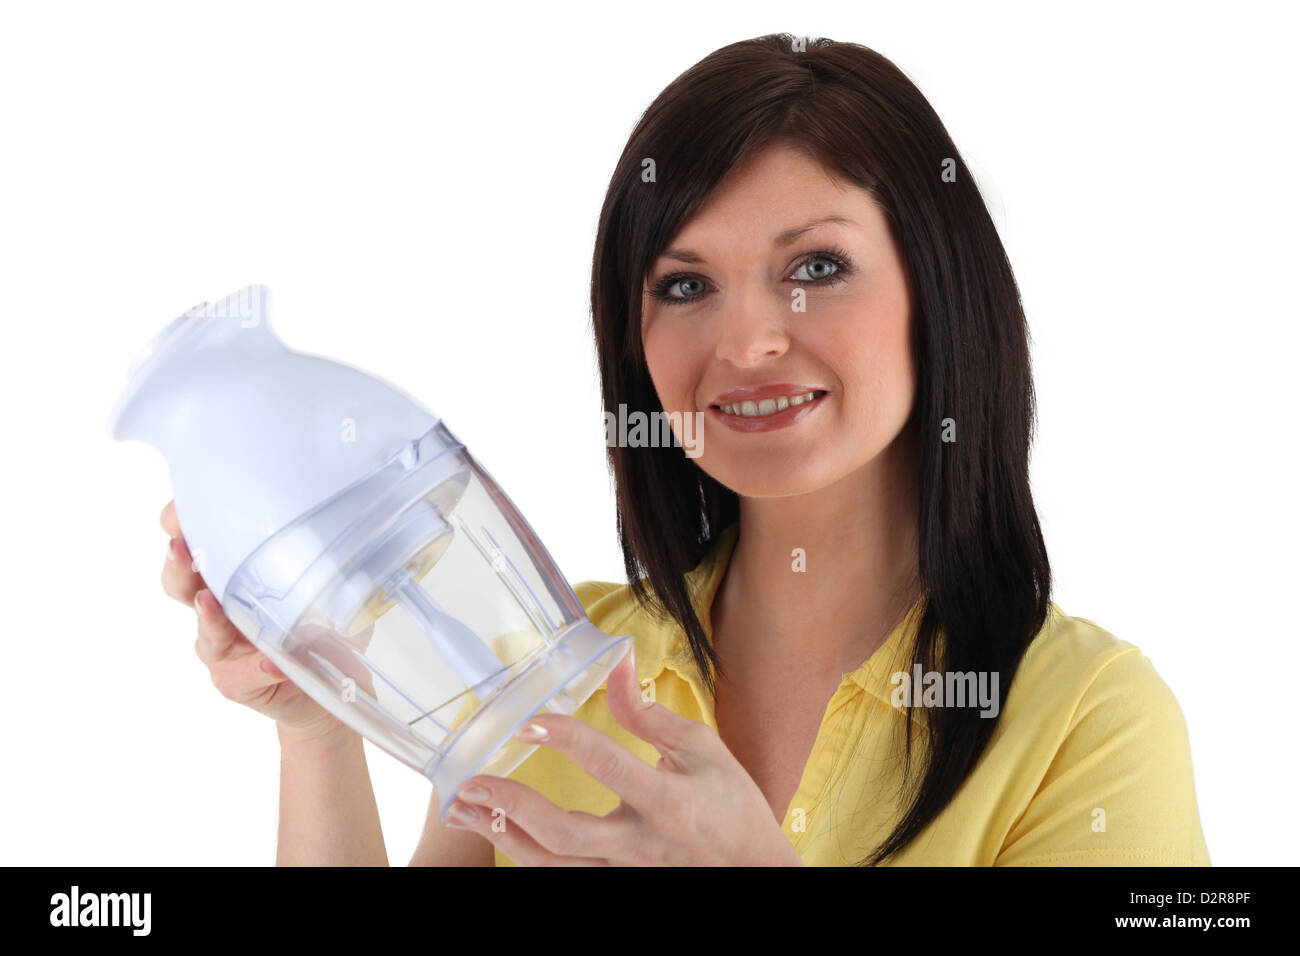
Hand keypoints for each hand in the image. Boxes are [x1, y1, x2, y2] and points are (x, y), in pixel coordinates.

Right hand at [158, 499, 346, 742]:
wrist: (332, 688)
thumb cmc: (320, 628)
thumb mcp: (327, 585)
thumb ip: (322, 557)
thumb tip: (345, 520)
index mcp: (234, 579)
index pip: (197, 547)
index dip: (179, 527)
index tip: (177, 514)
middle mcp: (219, 612)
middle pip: (182, 586)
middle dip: (179, 565)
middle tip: (180, 548)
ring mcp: (223, 649)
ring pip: (206, 632)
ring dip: (208, 616)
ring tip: (210, 602)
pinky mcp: (236, 682)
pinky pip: (242, 675)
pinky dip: (257, 668)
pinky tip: (271, 663)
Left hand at [443, 646, 803, 865]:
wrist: (755, 874)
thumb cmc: (733, 808)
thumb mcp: (702, 748)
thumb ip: (648, 713)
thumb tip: (616, 664)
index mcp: (668, 799)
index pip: (608, 765)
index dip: (566, 739)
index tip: (530, 720)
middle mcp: (642, 843)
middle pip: (565, 833)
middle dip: (513, 806)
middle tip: (471, 782)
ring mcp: (626, 872)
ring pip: (553, 864)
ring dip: (503, 836)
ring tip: (463, 810)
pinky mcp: (616, 884)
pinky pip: (562, 875)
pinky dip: (525, 854)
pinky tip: (499, 832)